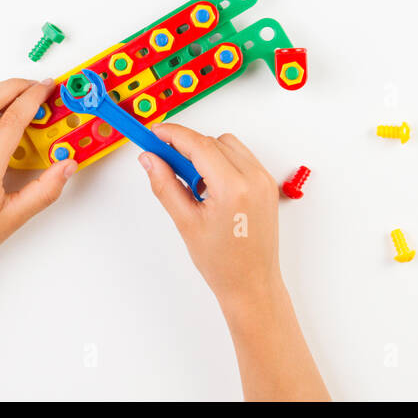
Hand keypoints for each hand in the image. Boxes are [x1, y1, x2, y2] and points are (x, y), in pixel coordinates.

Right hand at [139, 124, 282, 314]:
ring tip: (192, 184)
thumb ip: (165, 185)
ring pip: (228, 145)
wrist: (252, 284)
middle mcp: (253, 178)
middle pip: (213, 141)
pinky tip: (210, 186)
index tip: (154, 133)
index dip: (172, 134)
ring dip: (205, 153)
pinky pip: (241, 157)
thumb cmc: (223, 263)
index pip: (198, 144)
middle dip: (186, 146)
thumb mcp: (185, 222)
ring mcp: (264, 180)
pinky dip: (221, 161)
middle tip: (164, 161)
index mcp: (233, 188)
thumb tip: (150, 159)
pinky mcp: (267, 184)